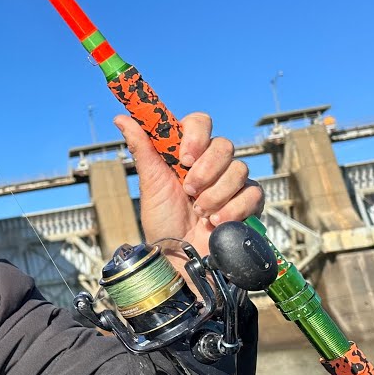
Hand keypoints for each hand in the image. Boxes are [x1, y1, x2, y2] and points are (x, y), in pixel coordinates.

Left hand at [113, 112, 263, 258]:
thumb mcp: (150, 183)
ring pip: (239, 169)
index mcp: (187, 152)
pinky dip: (232, 209)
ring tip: (199, 211)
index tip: (185, 157)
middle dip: (206, 171)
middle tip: (189, 191)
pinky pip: (252, 193)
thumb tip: (121, 118)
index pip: (200, 122)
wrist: (179, 256)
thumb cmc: (162, 220)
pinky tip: (216, 221)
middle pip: (224, 145)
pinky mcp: (248, 202)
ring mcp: (232, 182)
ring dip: (215, 194)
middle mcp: (212, 163)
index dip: (196, 135)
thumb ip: (141, 148)